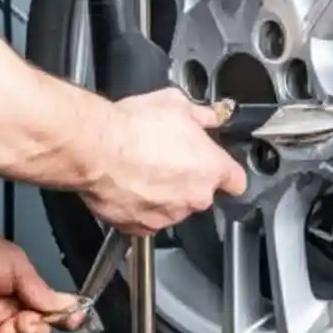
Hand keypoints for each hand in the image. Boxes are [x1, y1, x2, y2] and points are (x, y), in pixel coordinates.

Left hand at [0, 224, 83, 332]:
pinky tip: (9, 328)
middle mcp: (10, 312)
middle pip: (39, 329)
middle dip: (43, 326)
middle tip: (36, 318)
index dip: (64, 315)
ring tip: (22, 321)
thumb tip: (68, 305)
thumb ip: (41, 290)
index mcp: (23, 292)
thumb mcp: (18, 265)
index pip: (50, 310)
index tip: (75, 317)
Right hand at [82, 88, 247, 234]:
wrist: (95, 150)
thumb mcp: (176, 104)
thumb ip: (201, 114)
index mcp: (211, 169)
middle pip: (202, 193)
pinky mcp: (139, 227)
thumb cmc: (134, 128)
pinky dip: (139, 207)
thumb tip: (209, 115)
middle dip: (188, 178)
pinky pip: (146, 219)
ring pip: (174, 207)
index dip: (227, 173)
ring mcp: (167, 215)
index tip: (218, 167)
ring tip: (143, 169)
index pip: (236, 181)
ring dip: (164, 193)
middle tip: (166, 157)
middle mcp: (194, 197)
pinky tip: (128, 185)